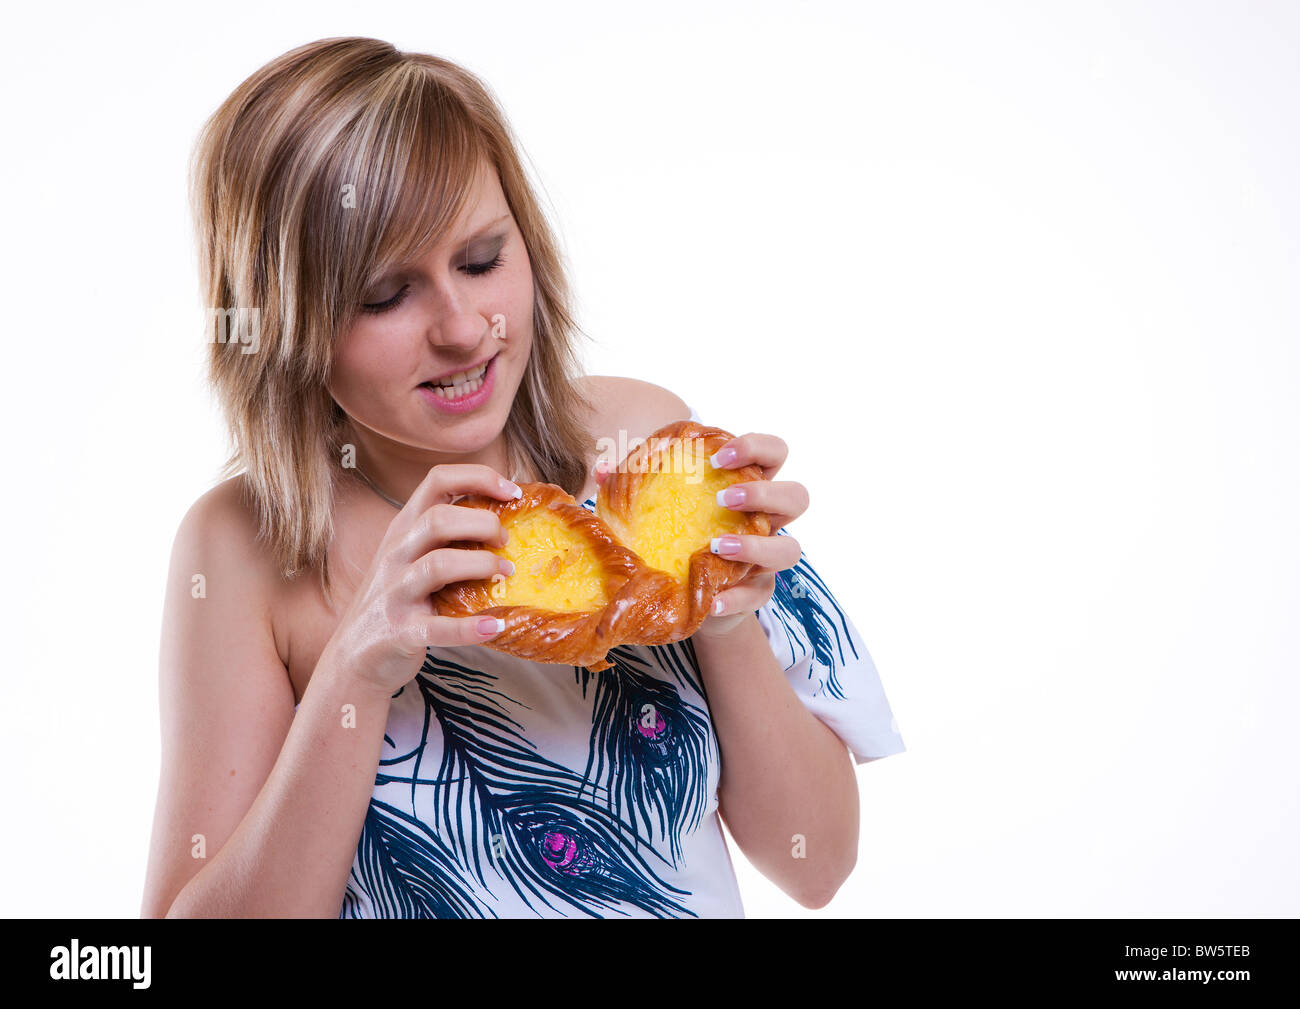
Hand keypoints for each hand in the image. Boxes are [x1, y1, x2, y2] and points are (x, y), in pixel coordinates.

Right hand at [319, 464, 519, 693]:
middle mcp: (396, 554)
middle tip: (506, 541)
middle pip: (439, 519)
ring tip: (507, 573)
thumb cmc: (400, 599)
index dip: (480, 477)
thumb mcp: (413, 556)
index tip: (514, 492)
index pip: (438, 480)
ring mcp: (395, 593)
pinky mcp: (399, 632)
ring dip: (482, 565)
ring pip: (437, 565)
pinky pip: (437, 628)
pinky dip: (470, 627)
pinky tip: (496, 625)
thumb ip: (447, 535)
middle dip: (483, 523)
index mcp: (404, 528)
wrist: (356, 656)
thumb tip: (509, 520)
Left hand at [593, 432, 807, 638]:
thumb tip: (603, 470)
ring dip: (758, 546)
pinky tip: (712, 600)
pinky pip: (760, 595)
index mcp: (748, 486)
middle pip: (797, 497)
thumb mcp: (654, 509)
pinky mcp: (758, 592)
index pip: (773, 454)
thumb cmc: (674, 536)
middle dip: (765, 493)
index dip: (756, 448)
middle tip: (726, 499)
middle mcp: (767, 520)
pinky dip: (737, 598)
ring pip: (791, 549)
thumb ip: (634, 487)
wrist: (687, 595)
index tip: (719, 456)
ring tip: (718, 547)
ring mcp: (767, 558)